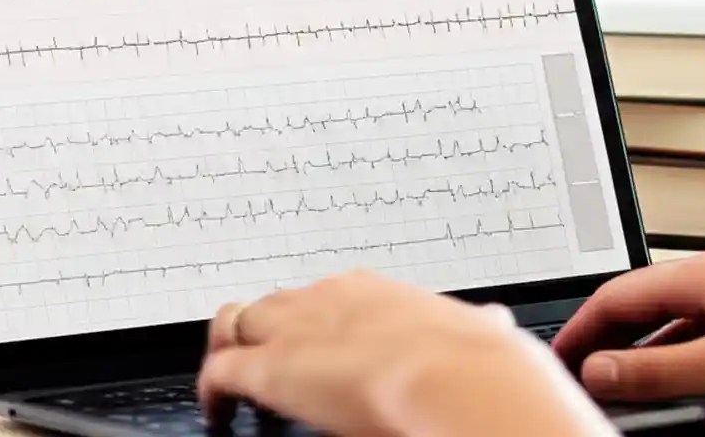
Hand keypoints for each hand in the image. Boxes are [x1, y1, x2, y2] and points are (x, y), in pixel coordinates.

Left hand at [198, 271, 614, 436]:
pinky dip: (212, 392)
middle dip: (269, 330)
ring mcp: (296, 331)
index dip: (321, 320)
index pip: (330, 295)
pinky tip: (219, 413)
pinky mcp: (271, 369)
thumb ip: (477, 325)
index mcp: (377, 291)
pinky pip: (219, 371)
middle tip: (272, 361)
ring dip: (233, 348)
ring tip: (232, 382)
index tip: (329, 344)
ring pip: (238, 321)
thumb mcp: (479, 330)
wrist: (457, 376)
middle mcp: (330, 300)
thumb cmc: (474, 361)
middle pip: (276, 303)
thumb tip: (493, 322)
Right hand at [552, 248, 704, 406]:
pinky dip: (688, 353)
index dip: (584, 326)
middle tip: (590, 374)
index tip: (563, 355)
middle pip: (650, 303)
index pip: (621, 292)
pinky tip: (692, 384)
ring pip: (682, 319)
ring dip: (652, 351)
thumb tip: (604, 370)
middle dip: (614, 338)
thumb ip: (661, 369)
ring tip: (633, 387)